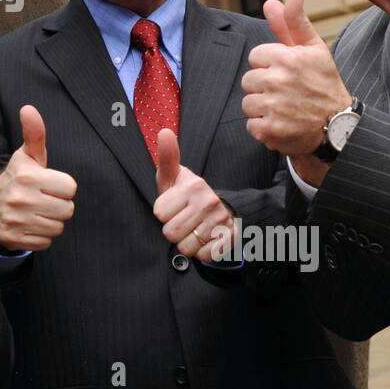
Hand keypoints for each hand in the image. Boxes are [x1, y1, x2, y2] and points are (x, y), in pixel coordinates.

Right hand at [0, 106, 77, 252]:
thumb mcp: (27, 156)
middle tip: (44, 199)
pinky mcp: (14, 239)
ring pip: (57, 227)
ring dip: (51, 221)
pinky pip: (45, 242)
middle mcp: (21, 198)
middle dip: (58, 205)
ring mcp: (17, 220)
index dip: (62, 186)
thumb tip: (28, 109)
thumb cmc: (17, 178)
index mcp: (29, 176)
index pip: (70, 188)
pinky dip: (41, 236)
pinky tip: (30, 225)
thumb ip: (34, 133)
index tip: (49, 185)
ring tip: (37, 212)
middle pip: (67, 209)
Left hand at [151, 129, 234, 260]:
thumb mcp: (174, 176)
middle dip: (173, 230)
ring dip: (187, 243)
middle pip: (171, 233)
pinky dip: (202, 252)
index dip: (163, 213)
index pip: (159, 214)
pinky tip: (205, 238)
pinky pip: (205, 256)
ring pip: (186, 248)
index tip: (173, 206)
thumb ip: (166, 157)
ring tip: (193, 229)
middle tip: (183, 219)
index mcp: (193, 186)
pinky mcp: (230, 237)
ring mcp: (221, 220)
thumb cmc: (188, 193)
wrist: (222, 207)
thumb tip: (164, 132)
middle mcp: (208, 202)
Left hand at [241, 0, 352, 157]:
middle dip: (264, 86)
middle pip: (248, 80)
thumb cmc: (324, 83)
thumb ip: (292, 22)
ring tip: (285, 108)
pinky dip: (264, 129)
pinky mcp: (271, 129)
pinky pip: (251, 125)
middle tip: (287, 92)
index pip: (255, 56)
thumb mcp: (313, 49)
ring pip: (248, 103)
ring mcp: (274, 106)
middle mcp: (278, 80)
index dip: (270, 65)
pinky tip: (282, 124)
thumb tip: (273, 0)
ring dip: (263, 108)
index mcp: (286, 57)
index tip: (287, 73)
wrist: (339, 125)